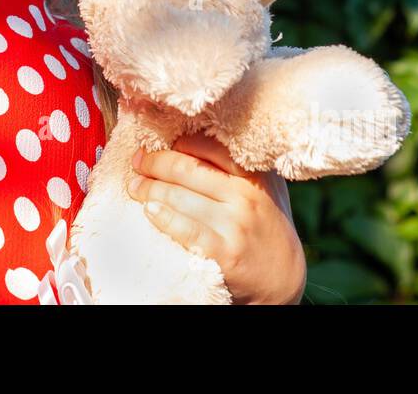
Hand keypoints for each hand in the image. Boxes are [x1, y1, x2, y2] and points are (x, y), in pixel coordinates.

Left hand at [128, 132, 305, 303]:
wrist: (283, 276)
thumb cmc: (266, 224)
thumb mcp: (264, 187)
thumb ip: (237, 164)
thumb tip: (189, 140)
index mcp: (254, 174)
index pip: (206, 146)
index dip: (175, 143)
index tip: (156, 145)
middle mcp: (246, 195)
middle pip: (186, 170)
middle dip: (155, 163)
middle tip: (138, 163)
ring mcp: (235, 224)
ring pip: (180, 198)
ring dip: (150, 189)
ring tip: (135, 186)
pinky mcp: (225, 253)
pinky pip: (186, 230)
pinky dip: (163, 217)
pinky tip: (150, 210)